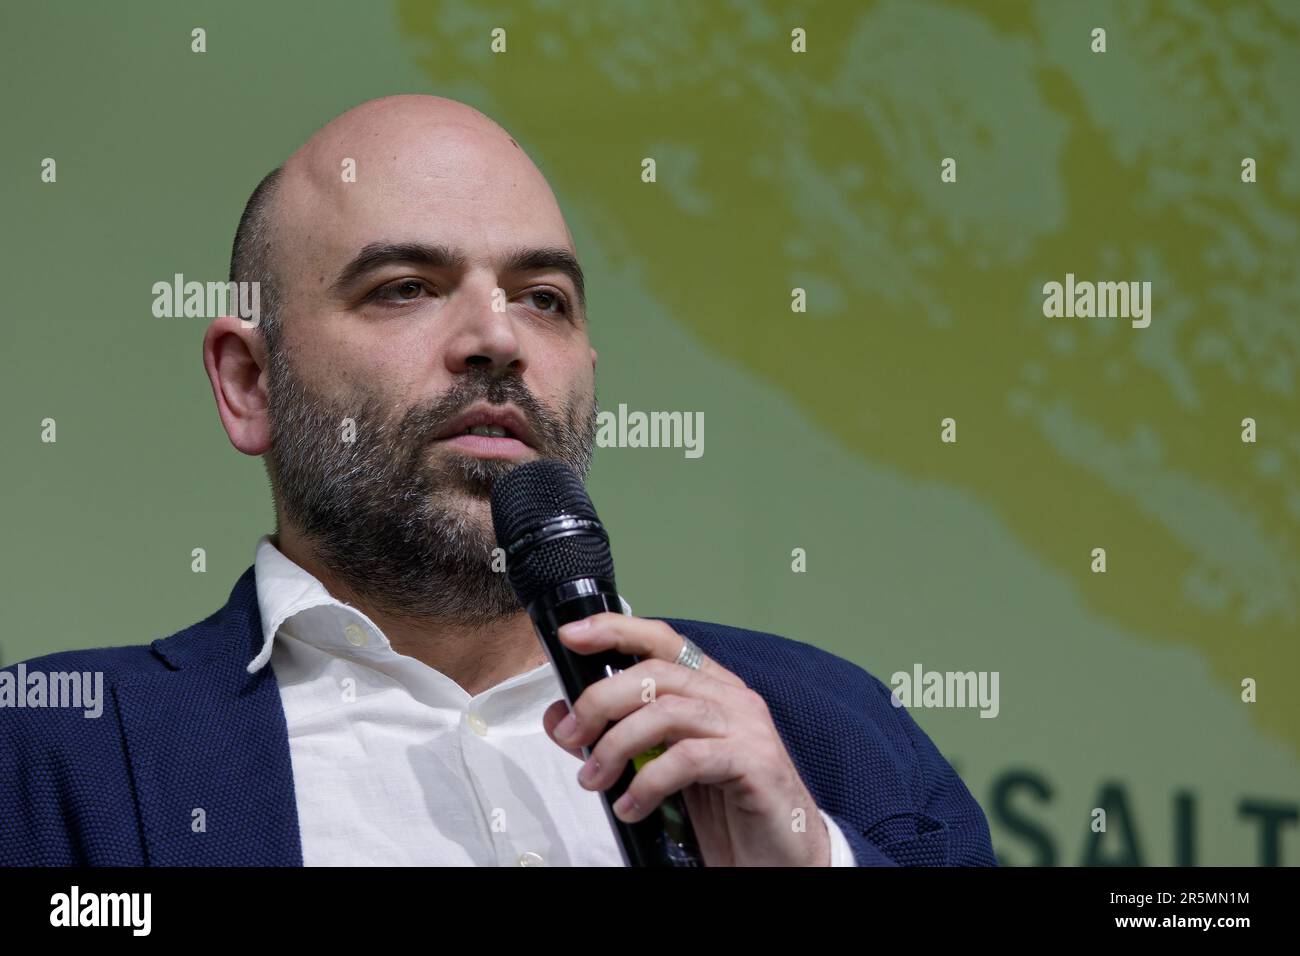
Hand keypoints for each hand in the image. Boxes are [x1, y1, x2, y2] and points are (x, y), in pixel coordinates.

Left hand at [541, 613, 832, 865]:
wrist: (781, 857)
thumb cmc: (725, 810)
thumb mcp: (662, 767)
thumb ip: (621, 738)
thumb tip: (563, 717)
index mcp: (712, 689)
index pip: (663, 640)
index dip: (616, 630)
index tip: (571, 635)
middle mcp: (732, 698)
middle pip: (655, 673)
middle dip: (600, 700)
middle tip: (571, 736)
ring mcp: (747, 727)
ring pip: (667, 711)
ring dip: (617, 744)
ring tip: (594, 780)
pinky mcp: (755, 763)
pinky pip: (688, 758)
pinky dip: (648, 782)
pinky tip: (631, 806)